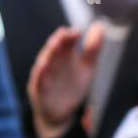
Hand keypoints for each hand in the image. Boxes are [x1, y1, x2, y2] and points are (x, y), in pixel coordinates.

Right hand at [28, 21, 104, 137]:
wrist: (61, 113)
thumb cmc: (72, 86)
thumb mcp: (87, 68)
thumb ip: (92, 48)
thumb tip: (100, 25)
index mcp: (63, 57)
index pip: (65, 42)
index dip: (70, 36)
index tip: (77, 31)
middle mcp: (52, 63)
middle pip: (54, 49)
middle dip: (59, 40)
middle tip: (65, 33)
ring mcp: (44, 75)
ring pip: (44, 61)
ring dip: (49, 53)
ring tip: (55, 44)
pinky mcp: (38, 89)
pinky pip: (38, 79)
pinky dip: (40, 73)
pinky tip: (43, 66)